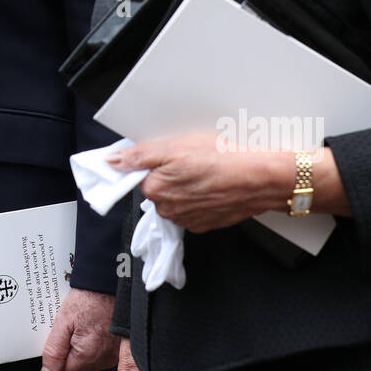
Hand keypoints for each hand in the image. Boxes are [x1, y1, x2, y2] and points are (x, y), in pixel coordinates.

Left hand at [39, 288, 118, 370]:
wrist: (108, 282)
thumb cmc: (89, 297)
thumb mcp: (63, 321)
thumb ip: (54, 351)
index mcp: (88, 355)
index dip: (58, 358)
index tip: (60, 341)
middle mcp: (105, 359)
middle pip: (78, 367)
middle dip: (71, 351)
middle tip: (72, 329)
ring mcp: (115, 354)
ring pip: (90, 361)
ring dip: (84, 348)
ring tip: (84, 326)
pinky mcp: (120, 348)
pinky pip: (102, 353)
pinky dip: (96, 343)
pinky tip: (94, 327)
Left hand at [107, 131, 287, 232]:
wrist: (259, 178)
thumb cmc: (221, 158)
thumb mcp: (174, 146)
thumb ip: (138, 156)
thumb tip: (111, 162)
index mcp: (155, 190)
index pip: (141, 174)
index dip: (155, 161)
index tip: (170, 154)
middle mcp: (168, 210)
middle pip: (159, 186)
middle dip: (171, 173)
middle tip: (192, 159)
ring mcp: (188, 219)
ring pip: (177, 198)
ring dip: (186, 186)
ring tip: (206, 171)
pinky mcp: (206, 223)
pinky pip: (195, 208)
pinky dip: (201, 197)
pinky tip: (214, 184)